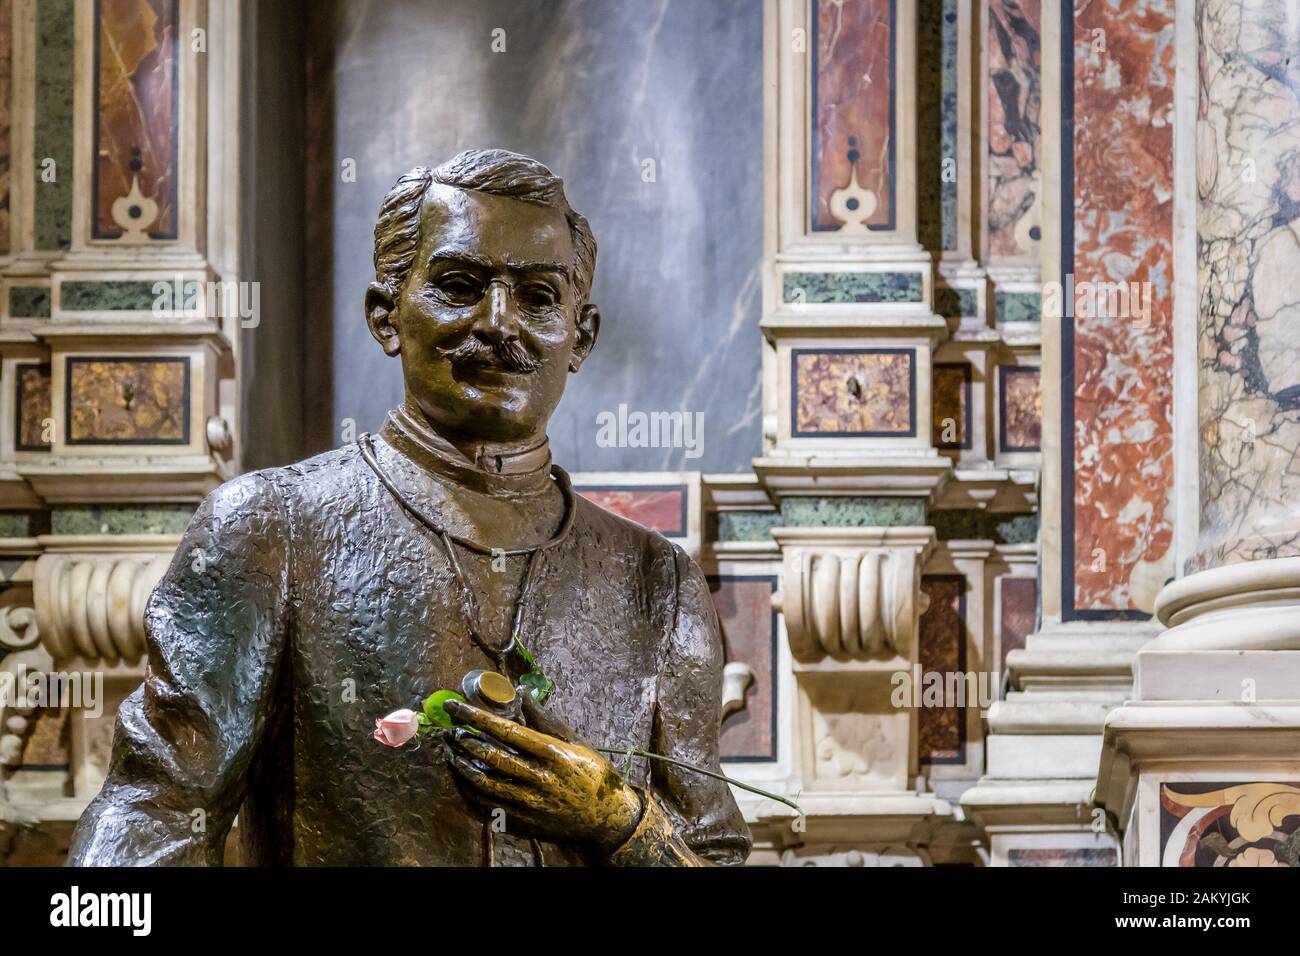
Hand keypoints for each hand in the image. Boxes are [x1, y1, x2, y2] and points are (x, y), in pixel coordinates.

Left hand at [443, 699, 642, 854]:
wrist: (607, 818)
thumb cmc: (592, 774)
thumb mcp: (573, 741)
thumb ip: (543, 719)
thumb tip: (521, 693)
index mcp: (553, 753)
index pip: (506, 731)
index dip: (477, 717)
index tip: (457, 707)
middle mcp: (539, 779)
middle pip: (491, 756)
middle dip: (464, 740)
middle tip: (449, 729)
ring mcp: (529, 803)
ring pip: (484, 783)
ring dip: (461, 765)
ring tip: (450, 751)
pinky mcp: (524, 822)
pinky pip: (487, 805)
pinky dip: (470, 790)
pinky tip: (463, 777)